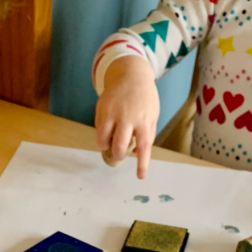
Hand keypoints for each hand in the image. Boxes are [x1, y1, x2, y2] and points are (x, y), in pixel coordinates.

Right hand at [96, 56, 159, 178]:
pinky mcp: (101, 109)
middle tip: (119, 155)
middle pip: (119, 146)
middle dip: (118, 155)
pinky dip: (101, 135)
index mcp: (144, 120)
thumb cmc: (144, 98)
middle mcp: (128, 117)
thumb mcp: (152, 114)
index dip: (142, 163)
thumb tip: (138, 153)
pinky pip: (98, 130)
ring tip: (109, 143)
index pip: (144, 146)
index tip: (140, 176)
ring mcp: (112, 113)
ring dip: (106, 147)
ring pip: (103, 140)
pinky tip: (106, 131)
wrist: (130, 74)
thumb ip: (147, 134)